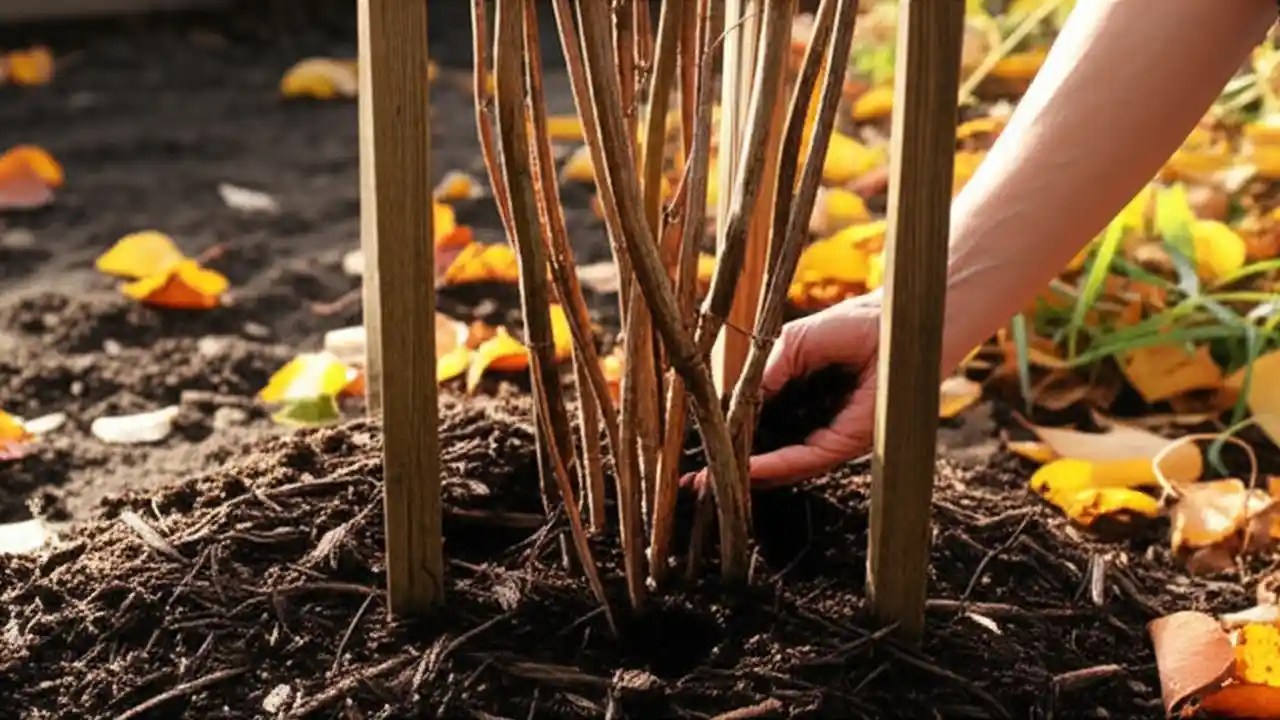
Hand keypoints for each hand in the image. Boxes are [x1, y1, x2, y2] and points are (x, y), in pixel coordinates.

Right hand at [681, 291, 881, 491]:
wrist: (908, 317)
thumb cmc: (860, 320)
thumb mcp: (796, 342)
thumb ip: (766, 372)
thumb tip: (733, 403)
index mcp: (804, 396)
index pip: (760, 425)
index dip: (728, 438)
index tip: (694, 452)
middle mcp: (818, 421)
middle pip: (768, 453)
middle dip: (732, 467)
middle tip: (693, 481)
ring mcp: (834, 433)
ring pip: (785, 465)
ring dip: (748, 474)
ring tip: (711, 481)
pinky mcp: (852, 440)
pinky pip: (808, 458)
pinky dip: (778, 465)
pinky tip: (751, 469)